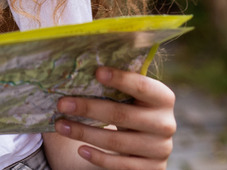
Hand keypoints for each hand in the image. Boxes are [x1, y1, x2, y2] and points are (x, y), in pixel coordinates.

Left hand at [48, 67, 175, 169]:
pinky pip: (120, 164)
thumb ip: (115, 85)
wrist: (147, 144)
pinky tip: (80, 149)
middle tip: (62, 104)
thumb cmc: (131, 110)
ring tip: (61, 125)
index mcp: (163, 98)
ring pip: (116, 141)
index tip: (96, 72)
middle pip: (122, 115)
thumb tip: (80, 67)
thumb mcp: (131, 97)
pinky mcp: (151, 169)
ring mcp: (159, 149)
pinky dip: (98, 157)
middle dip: (88, 109)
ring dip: (84, 133)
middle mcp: (165, 124)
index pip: (142, 86)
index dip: (121, 79)